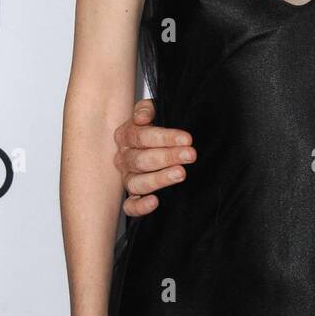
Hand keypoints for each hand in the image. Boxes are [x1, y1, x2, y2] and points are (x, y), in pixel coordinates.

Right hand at [113, 98, 195, 215]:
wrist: (161, 142)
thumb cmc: (158, 125)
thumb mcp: (155, 110)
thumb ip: (148, 109)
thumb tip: (142, 118)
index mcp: (126, 135)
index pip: (141, 136)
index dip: (164, 137)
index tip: (186, 139)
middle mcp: (124, 158)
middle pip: (141, 160)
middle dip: (167, 157)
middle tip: (190, 155)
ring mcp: (127, 178)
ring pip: (135, 183)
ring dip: (158, 179)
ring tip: (180, 174)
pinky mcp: (133, 197)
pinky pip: (130, 206)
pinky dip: (140, 207)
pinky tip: (155, 202)